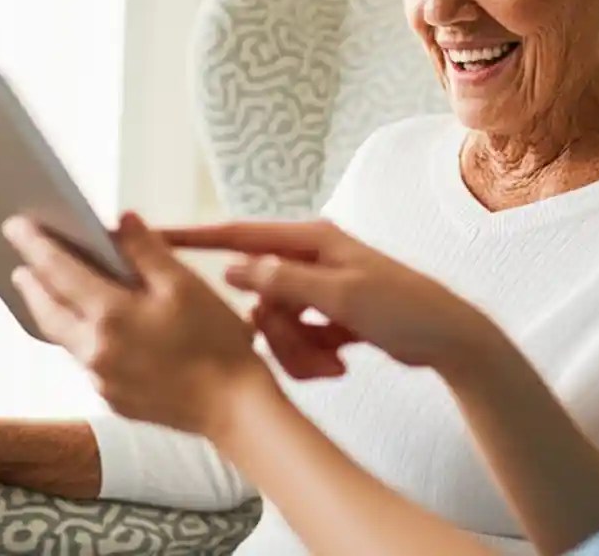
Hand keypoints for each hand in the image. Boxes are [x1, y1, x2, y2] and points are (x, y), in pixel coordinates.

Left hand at [3, 212, 266, 434]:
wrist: (233, 407)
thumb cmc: (216, 343)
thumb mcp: (185, 285)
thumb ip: (146, 251)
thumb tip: (120, 222)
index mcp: (110, 315)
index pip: (58, 270)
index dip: (34, 244)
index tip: (16, 225)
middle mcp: (94, 349)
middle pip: (47, 311)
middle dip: (31, 284)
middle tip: (21, 264)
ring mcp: (101, 379)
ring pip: (63, 339)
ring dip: (51, 313)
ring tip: (49, 294)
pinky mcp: (113, 399)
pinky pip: (86, 362)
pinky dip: (80, 339)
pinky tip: (94, 331)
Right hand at [162, 220, 499, 376]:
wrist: (449, 339)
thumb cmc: (404, 308)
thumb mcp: (342, 296)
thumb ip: (284, 281)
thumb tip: (232, 268)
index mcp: (311, 241)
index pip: (239, 235)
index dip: (192, 237)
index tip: (149, 236)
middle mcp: (309, 260)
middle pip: (257, 296)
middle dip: (276, 334)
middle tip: (313, 353)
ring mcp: (317, 289)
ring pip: (274, 325)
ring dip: (297, 353)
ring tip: (334, 364)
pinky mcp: (324, 317)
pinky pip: (294, 340)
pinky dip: (311, 358)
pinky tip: (341, 363)